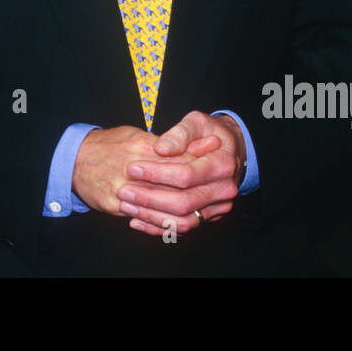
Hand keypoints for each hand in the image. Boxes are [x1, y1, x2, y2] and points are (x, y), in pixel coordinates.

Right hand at [72, 124, 220, 217]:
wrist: (75, 159)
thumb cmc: (109, 144)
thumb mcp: (136, 134)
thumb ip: (165, 142)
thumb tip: (197, 146)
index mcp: (142, 147)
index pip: (179, 159)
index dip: (199, 164)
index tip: (216, 167)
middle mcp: (134, 168)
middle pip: (174, 185)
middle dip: (196, 191)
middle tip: (214, 194)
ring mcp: (123, 188)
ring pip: (161, 207)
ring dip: (181, 211)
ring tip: (197, 211)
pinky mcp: (114, 204)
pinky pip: (142, 218)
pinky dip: (158, 223)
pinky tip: (172, 222)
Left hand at [119, 111, 245, 236]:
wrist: (228, 148)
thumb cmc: (208, 131)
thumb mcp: (196, 122)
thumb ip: (179, 134)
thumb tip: (160, 148)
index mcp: (223, 165)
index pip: (186, 175)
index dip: (157, 173)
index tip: (132, 168)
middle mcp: (224, 190)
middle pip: (184, 202)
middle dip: (150, 198)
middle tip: (123, 190)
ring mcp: (217, 207)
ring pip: (183, 221)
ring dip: (151, 216)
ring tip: (126, 205)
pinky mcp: (208, 217)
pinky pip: (182, 228)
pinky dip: (158, 227)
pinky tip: (136, 220)